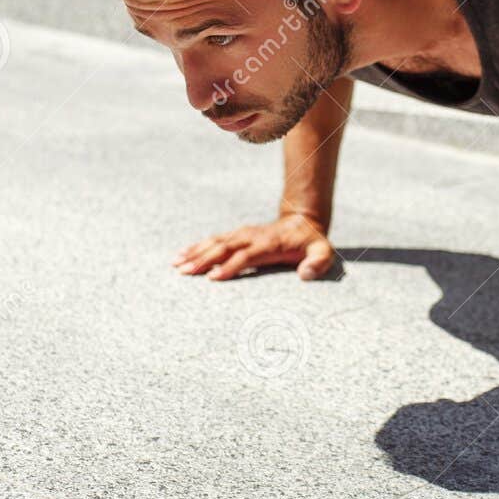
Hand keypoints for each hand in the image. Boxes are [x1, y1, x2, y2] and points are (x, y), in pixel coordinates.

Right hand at [171, 213, 335, 281]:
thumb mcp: (323, 251)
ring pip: (215, 242)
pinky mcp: (237, 235)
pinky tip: (181, 255)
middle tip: (184, 272)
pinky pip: (213, 240)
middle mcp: (252, 237)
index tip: (213, 277)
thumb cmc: (311, 242)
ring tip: (175, 264)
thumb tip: (305, 274)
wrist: (302, 220)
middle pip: (224, 248)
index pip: (246, 255)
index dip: (230, 266)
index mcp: (269, 244)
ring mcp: (242, 234)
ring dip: (195, 252)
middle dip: (203, 259)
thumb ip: (318, 262)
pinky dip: (196, 247)